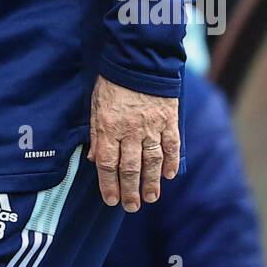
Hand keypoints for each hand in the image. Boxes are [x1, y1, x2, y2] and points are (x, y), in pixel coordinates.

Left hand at [88, 75, 179, 211]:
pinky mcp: (169, 120)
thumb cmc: (113, 82)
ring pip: (152, 161)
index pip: (108, 163)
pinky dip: (170, 162)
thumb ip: (96, 134)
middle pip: (130, 168)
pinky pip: (171, 146)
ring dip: (151, 183)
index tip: (111, 200)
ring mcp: (152, 126)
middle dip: (130, 191)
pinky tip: (168, 175)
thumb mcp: (96, 104)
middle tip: (131, 207)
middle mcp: (131, 130)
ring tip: (150, 197)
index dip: (109, 184)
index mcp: (109, 126)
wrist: (138, 59)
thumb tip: (94, 160)